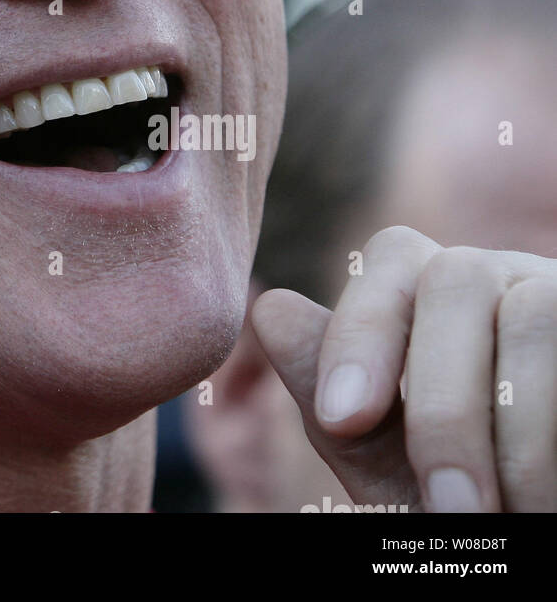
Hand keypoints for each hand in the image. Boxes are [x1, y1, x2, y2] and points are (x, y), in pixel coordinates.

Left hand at [251, 226, 556, 512]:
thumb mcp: (396, 474)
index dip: (360, 330)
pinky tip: (548, 502)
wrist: (540, 542)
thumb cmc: (472, 514)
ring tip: (499, 523)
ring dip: (513, 434)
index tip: (339, 420)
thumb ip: (340, 407)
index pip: (391, 257)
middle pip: (457, 278)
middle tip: (447, 507)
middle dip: (441, 401)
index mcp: (442, 293)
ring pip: (534, 315)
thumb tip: (270, 308)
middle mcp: (507, 279)